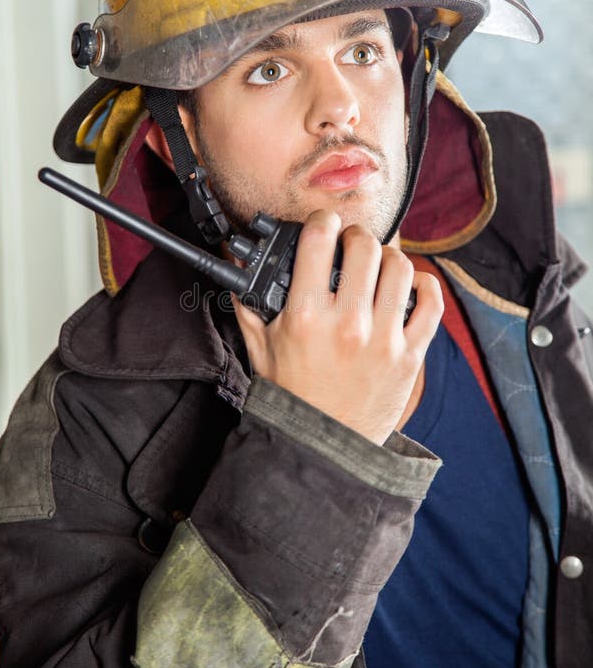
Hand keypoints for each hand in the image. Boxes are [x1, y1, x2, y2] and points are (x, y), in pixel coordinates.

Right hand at [233, 210, 442, 445]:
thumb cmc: (291, 396)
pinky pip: (431, 304)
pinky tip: (410, 284)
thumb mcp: (259, 348)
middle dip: (356, 236)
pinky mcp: (410, 356)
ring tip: (379, 264)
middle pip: (364, 247)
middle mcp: (347, 325)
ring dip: (388, 256)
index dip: (322, 221)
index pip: (318, 241)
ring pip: (400, 268)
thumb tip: (236, 267)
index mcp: (306, 318)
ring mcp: (384, 340)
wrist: (322, 446)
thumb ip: (247, 303)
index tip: (323, 224)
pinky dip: (425, 284)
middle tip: (351, 244)